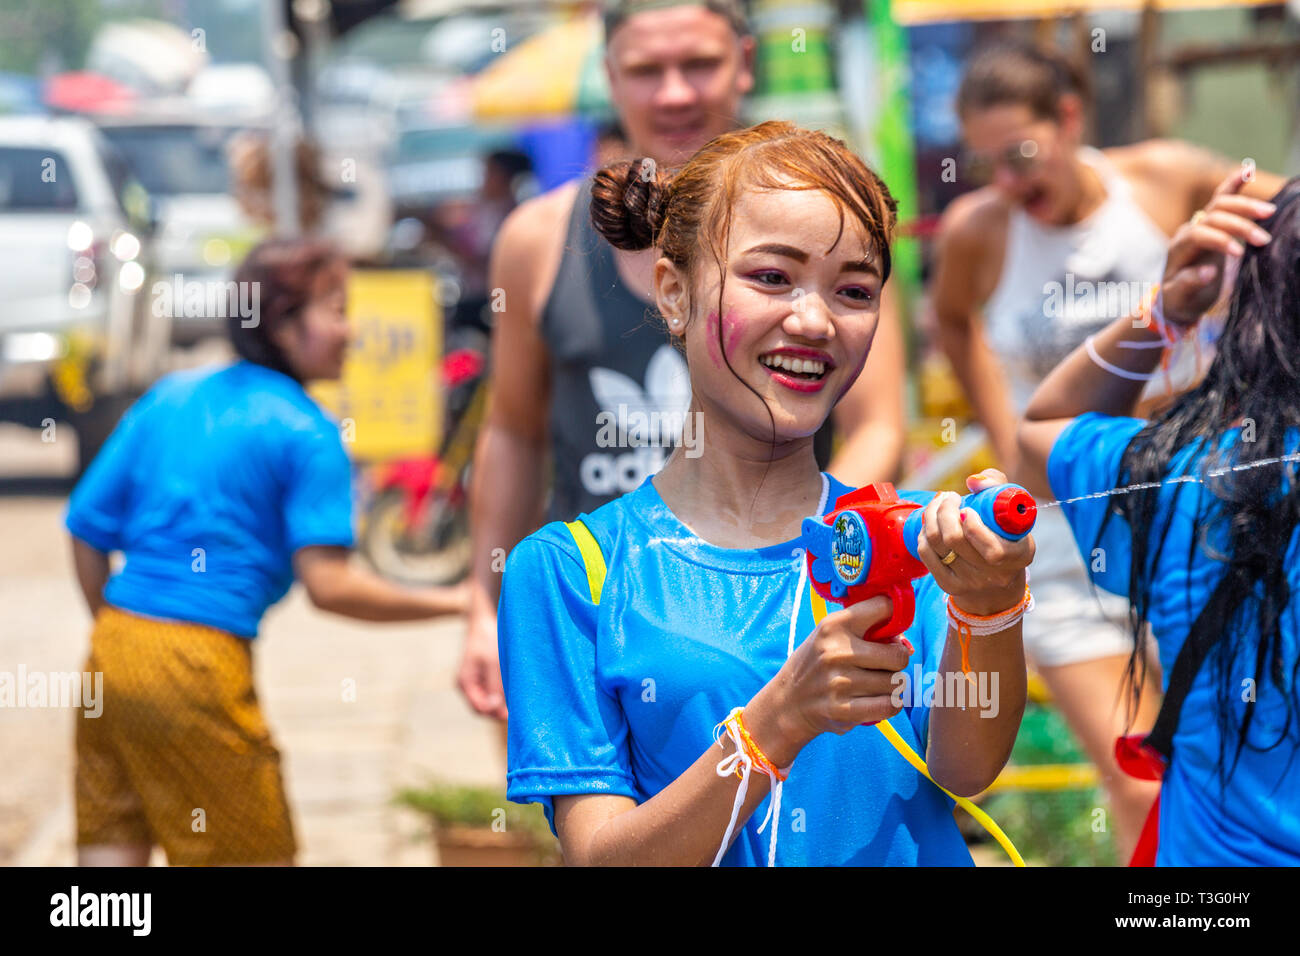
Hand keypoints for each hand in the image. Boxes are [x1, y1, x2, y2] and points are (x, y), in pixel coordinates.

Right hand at [457, 601, 507, 719]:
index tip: (510, 712)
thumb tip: (497, 707)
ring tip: (516, 702)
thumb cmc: (487, 639)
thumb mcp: (493, 662)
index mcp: (465, 682)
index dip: (495, 712)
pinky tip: (513, 692)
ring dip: (501, 704)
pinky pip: (491, 692)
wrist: (484, 620)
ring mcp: (475, 681)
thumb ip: (494, 685)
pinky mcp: (484, 676)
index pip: (479, 708)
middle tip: (516, 711)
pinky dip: (501, 695)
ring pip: (488, 701)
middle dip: (498, 711)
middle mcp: (468, 685)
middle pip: (483, 708)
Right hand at [745, 596, 911, 766]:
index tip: (890, 630)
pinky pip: (890, 705)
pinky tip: (882, 700)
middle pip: (899, 655)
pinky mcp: (843, 709)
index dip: (895, 618)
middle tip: (884, 665)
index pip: (884, 607)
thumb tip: (906, 644)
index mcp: (834, 625)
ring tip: (876, 684)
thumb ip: (866, 631)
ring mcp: (839, 682)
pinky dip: (892, 704)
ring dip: (892, 685)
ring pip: (895, 683)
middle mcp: (836, 651)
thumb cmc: (818, 664)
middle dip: (897, 661)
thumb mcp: (831, 636)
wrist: (788, 702)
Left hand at [914, 469, 1033, 615]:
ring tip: (938, 505)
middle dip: (945, 510)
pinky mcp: (948, 584)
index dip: (973, 525)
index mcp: (1018, 557)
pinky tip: (931, 524)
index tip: (968, 508)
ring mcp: (970, 582)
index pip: (993, 549)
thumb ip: (998, 489)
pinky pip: (926, 553)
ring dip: (931, 516)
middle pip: (955, 539)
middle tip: (949, 498)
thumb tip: (973, 481)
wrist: (996, 584)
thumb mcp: (1011, 513)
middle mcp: (994, 575)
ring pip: (937, 543)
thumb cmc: (1005, 536)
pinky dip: (924, 532)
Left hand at [1161, 170, 1274, 327]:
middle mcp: (1188, 231)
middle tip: (1263, 239)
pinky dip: (1235, 184)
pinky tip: (1248, 170)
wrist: (1176, 297)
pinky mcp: (1213, 223)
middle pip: (1213, 217)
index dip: (1220, 240)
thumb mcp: (1180, 299)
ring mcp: (1200, 225)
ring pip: (1221, 205)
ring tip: (1270, 211)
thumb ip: (1189, 284)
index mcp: (1178, 249)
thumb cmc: (1179, 300)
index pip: (1200, 235)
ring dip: (1246, 207)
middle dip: (1239, 225)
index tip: (1239, 253)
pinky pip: (1222, 199)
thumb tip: (1208, 272)